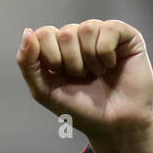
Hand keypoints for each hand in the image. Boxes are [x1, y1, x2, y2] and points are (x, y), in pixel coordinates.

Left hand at [16, 20, 152, 152]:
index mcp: (58, 49)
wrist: (113, 124)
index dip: (51, 57)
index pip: (43, 34)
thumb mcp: (44, 91)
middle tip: (83, 78)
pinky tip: (111, 66)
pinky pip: (108, 28)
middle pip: (65, 32)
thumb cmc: (80, 109)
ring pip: (86, 28)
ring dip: (89, 59)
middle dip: (71, 62)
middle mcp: (79, 38)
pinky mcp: (125, 35)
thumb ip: (28, 63)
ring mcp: (102, 34)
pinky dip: (106, 53)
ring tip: (97, 73)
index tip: (61, 76)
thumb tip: (27, 32)